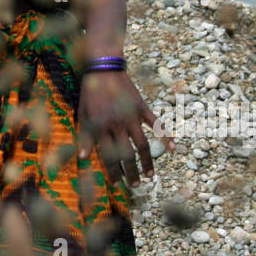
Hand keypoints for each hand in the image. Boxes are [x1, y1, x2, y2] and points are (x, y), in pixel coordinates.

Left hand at [77, 70, 173, 186]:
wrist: (104, 69)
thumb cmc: (90, 93)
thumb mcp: (83, 115)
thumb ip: (85, 137)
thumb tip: (83, 158)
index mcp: (102, 127)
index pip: (109, 156)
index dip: (113, 172)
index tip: (116, 184)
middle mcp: (118, 124)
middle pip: (127, 154)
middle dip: (131, 172)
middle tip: (135, 185)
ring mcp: (132, 116)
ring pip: (142, 144)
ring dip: (147, 161)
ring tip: (150, 175)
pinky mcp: (142, 107)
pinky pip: (156, 123)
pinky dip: (166, 136)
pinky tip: (173, 149)